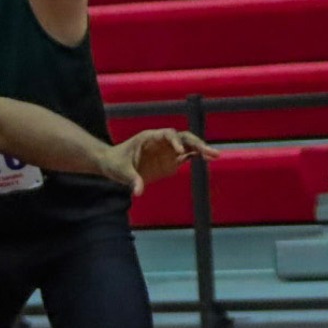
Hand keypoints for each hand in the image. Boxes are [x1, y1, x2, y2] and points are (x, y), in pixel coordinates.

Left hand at [101, 129, 217, 194]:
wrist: (112, 165)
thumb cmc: (115, 163)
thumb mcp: (121, 172)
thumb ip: (132, 180)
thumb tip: (138, 192)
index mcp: (150, 138)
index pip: (168, 134)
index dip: (176, 141)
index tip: (180, 152)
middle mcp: (162, 142)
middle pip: (183, 138)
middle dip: (197, 143)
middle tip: (210, 152)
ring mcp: (167, 151)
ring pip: (188, 146)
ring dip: (201, 150)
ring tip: (215, 156)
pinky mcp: (170, 161)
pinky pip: (186, 157)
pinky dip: (197, 158)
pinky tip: (208, 160)